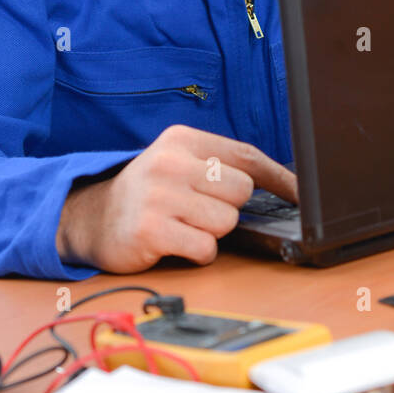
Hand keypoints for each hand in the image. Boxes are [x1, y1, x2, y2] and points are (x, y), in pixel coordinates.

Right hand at [55, 124, 296, 272]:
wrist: (91, 218)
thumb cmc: (149, 193)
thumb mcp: (179, 164)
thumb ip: (220, 166)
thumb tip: (283, 183)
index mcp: (182, 139)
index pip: (246, 155)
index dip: (280, 177)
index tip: (302, 192)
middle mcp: (170, 162)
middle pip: (241, 192)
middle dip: (228, 208)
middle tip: (198, 210)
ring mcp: (159, 195)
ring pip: (226, 222)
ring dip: (211, 232)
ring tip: (183, 225)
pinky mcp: (151, 230)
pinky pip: (206, 248)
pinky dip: (197, 253)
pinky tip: (175, 242)